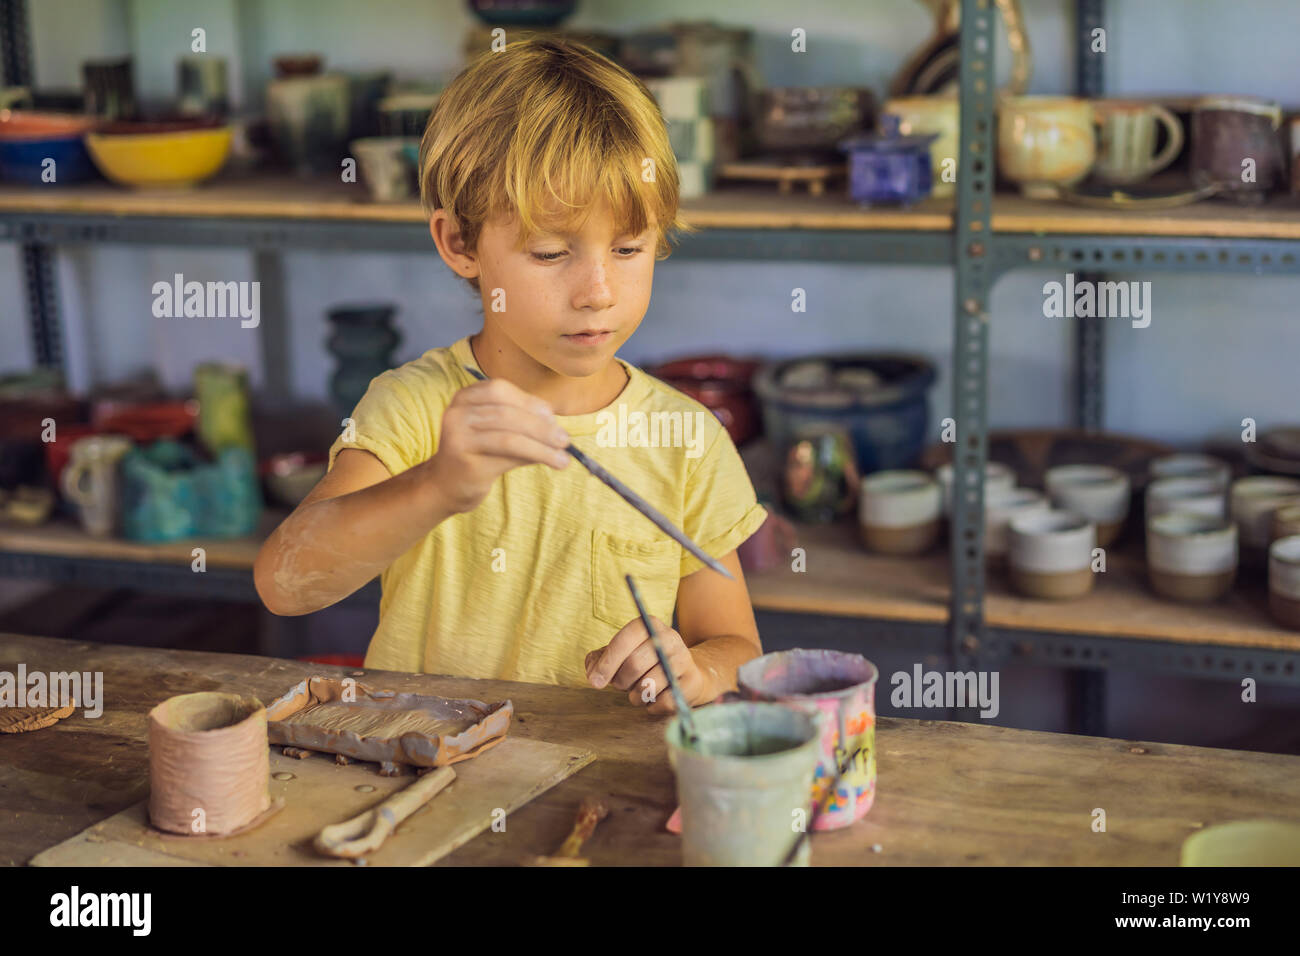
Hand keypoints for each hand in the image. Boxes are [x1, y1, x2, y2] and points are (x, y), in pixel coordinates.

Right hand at [427, 377, 570, 512]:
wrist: (447, 485)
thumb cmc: (480, 454)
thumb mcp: (499, 432)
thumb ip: (522, 423)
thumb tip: (556, 426)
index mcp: (465, 397)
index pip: (500, 390)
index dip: (529, 401)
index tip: (552, 416)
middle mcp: (457, 413)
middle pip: (507, 413)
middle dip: (541, 426)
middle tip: (564, 440)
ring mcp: (457, 436)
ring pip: (509, 436)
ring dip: (542, 446)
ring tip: (563, 458)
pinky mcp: (464, 460)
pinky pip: (506, 455)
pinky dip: (533, 457)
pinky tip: (549, 463)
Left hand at [584, 616, 718, 714]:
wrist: (685, 673)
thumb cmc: (645, 663)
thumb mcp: (621, 654)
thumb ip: (599, 660)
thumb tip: (593, 675)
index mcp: (649, 626)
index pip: (625, 639)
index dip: (607, 662)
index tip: (595, 681)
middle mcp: (669, 638)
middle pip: (634, 664)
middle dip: (620, 681)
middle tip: (621, 685)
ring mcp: (683, 660)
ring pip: (648, 686)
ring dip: (635, 696)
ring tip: (638, 691)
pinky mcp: (691, 682)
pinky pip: (663, 702)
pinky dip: (652, 707)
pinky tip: (654, 699)